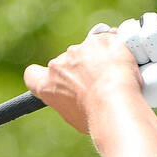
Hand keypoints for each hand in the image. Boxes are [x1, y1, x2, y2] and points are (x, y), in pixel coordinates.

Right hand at [22, 25, 143, 134]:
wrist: (116, 103)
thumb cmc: (96, 117)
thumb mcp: (74, 116)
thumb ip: (69, 99)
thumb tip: (79, 96)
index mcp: (47, 85)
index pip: (32, 74)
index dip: (40, 75)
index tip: (52, 79)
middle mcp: (60, 64)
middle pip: (66, 62)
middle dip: (79, 68)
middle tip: (97, 83)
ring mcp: (80, 48)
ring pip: (89, 49)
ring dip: (99, 58)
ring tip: (114, 76)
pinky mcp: (101, 39)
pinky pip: (109, 39)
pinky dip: (116, 48)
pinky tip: (123, 62)